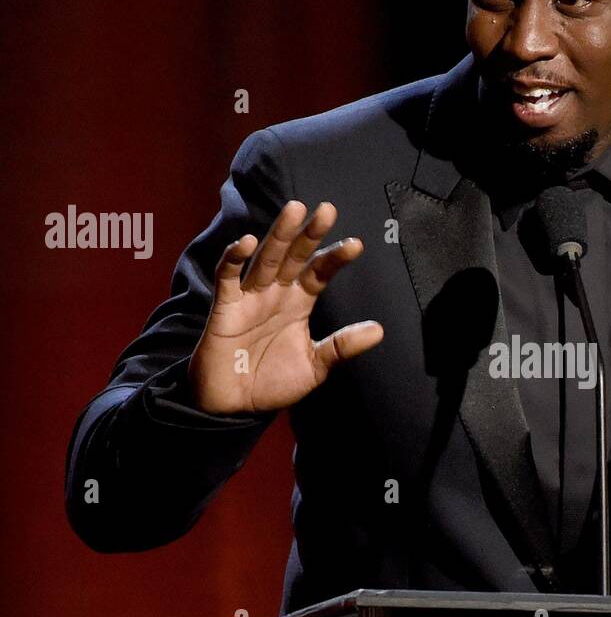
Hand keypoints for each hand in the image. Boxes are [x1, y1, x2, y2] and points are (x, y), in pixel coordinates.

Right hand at [189, 200, 382, 413]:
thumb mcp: (315, 367)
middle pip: (294, 256)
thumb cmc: (271, 383)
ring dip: (279, 234)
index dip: (335, 258)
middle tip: (326, 209)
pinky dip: (233, 258)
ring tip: (294, 210)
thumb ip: (342, 347)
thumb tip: (379, 330)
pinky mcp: (225, 308)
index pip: (319, 273)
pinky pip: (227, 277)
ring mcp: (249, 297)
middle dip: (308, 233)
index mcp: (298, 304)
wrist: (233, 407)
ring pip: (266, 259)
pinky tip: (247, 242)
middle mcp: (276, 294)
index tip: (356, 245)